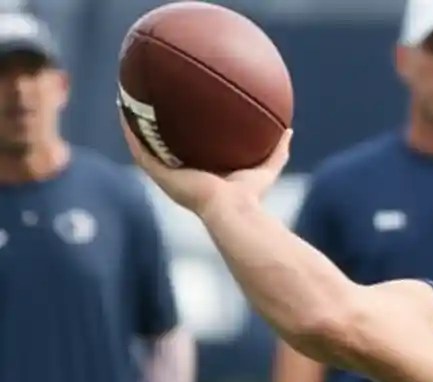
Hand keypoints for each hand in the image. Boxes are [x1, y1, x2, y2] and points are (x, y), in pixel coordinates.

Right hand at [117, 107, 291, 214]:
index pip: (186, 153)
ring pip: (144, 149)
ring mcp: (168, 177)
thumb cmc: (250, 197)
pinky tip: (125, 114)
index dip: (180, 136)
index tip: (176, 117)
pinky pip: (140, 152)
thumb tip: (289, 130)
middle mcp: (180, 176)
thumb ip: (277, 151)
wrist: (233, 210)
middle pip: (160, 149)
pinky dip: (132, 134)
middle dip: (153, 129)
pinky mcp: (160, 177)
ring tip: (126, 104)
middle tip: (146, 106)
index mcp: (201, 175)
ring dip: (135, 128)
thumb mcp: (265, 167)